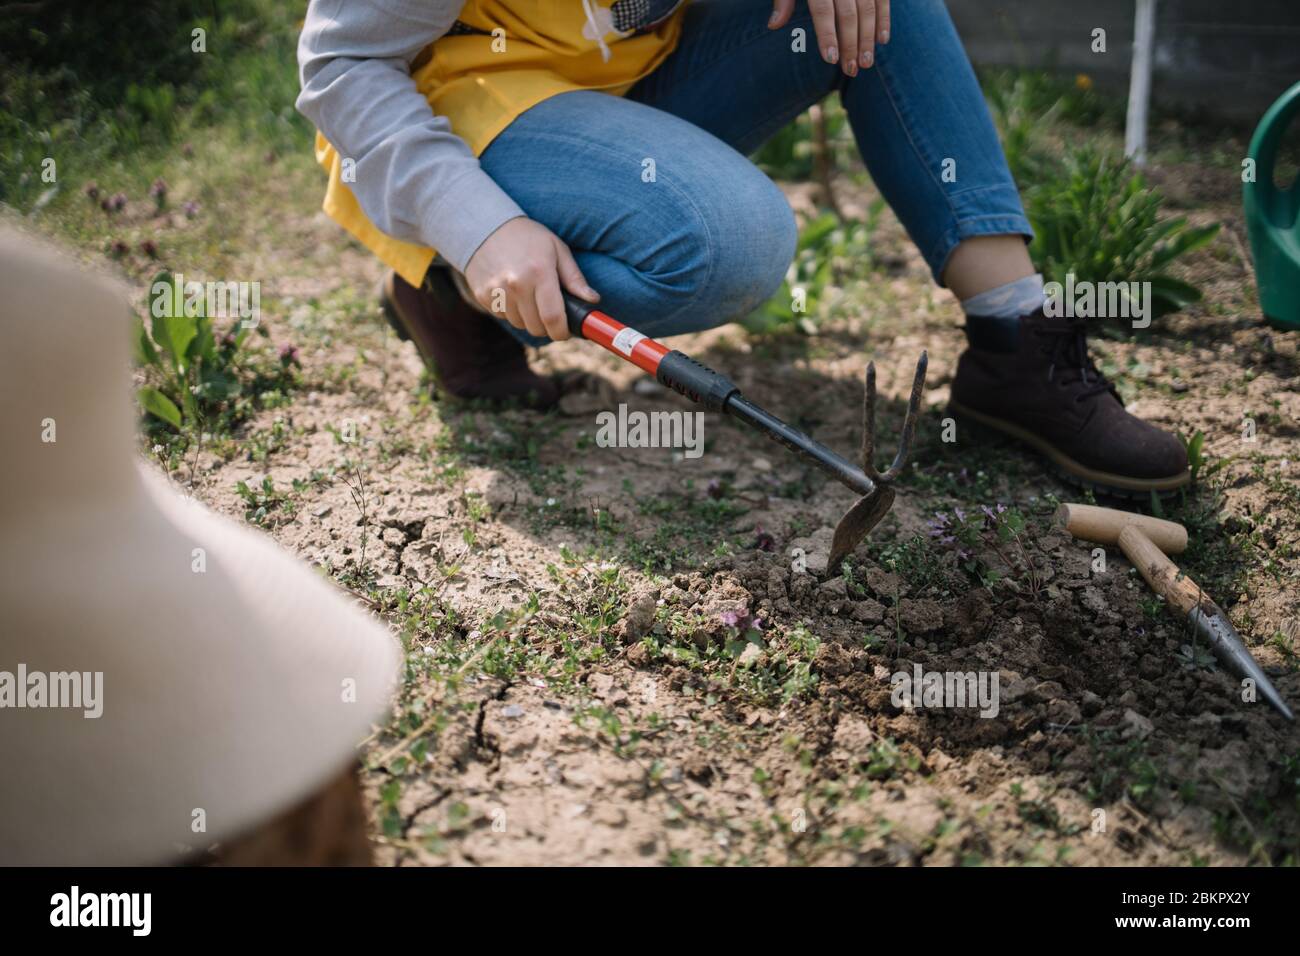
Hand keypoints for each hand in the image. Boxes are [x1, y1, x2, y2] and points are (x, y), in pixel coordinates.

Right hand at [463, 217, 598, 340]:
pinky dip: (510, 311)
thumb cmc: (528, 238)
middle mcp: (517, 284)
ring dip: (528, 318)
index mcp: (540, 272)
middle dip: (546, 326)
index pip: (553, 318)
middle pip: (536, 327)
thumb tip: (593, 300)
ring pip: (519, 324)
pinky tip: (511, 292)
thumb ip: (575, 278)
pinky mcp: (483, 295)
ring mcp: (497, 291)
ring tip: (529, 297)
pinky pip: (502, 316)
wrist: (486, 226)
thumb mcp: (557, 249)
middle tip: (549, 312)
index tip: (564, 332)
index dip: (561, 332)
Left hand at [769, 0, 889, 76]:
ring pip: (868, 8)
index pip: (823, 10)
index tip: (830, 59)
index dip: (827, 35)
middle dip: (851, 44)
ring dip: (869, 37)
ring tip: (866, 63)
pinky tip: (882, 40)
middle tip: (851, 71)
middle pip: (848, 13)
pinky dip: (884, 18)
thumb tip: (774, 25)